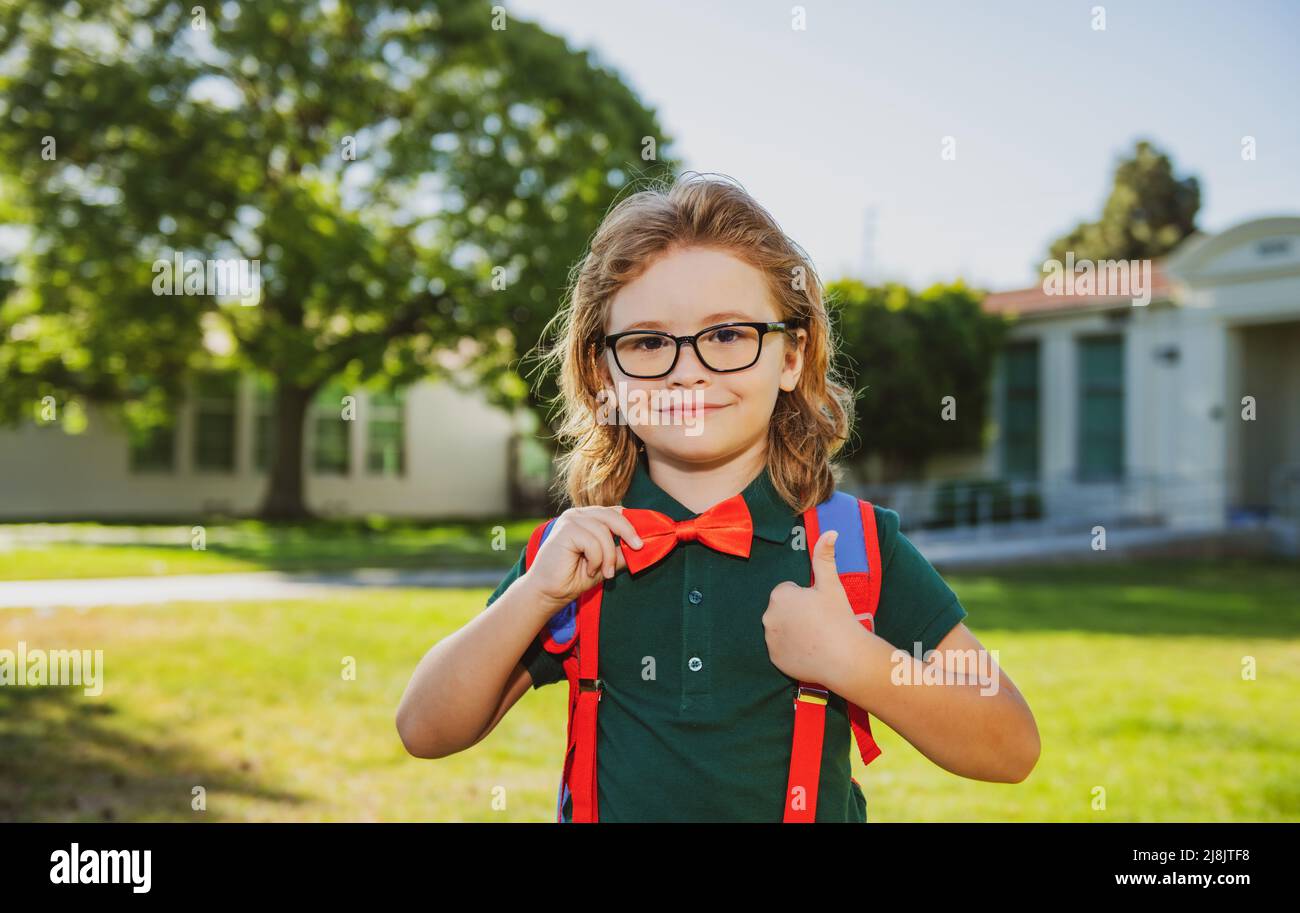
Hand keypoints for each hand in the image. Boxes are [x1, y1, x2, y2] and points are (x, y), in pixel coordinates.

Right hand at [520, 505, 642, 612]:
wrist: (549, 592)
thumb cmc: (574, 578)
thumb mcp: (606, 564)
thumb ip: (622, 553)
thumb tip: (646, 546)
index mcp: (589, 518)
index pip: (616, 512)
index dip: (633, 523)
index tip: (646, 539)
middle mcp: (579, 514)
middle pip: (613, 515)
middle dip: (629, 532)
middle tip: (639, 548)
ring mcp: (571, 519)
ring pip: (604, 531)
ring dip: (608, 556)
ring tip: (605, 573)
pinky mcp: (565, 529)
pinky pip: (593, 541)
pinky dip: (596, 559)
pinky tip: (589, 570)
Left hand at [762, 530, 868, 691]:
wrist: (844, 658)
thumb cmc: (837, 618)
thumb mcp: (831, 585)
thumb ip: (825, 556)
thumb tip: (830, 532)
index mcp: (779, 596)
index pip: (789, 591)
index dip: (806, 598)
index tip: (819, 607)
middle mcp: (768, 617)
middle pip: (783, 610)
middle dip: (797, 613)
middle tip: (819, 622)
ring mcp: (770, 640)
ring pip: (781, 630)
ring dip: (793, 631)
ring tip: (816, 637)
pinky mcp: (774, 659)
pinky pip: (782, 650)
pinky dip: (792, 650)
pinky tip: (810, 651)